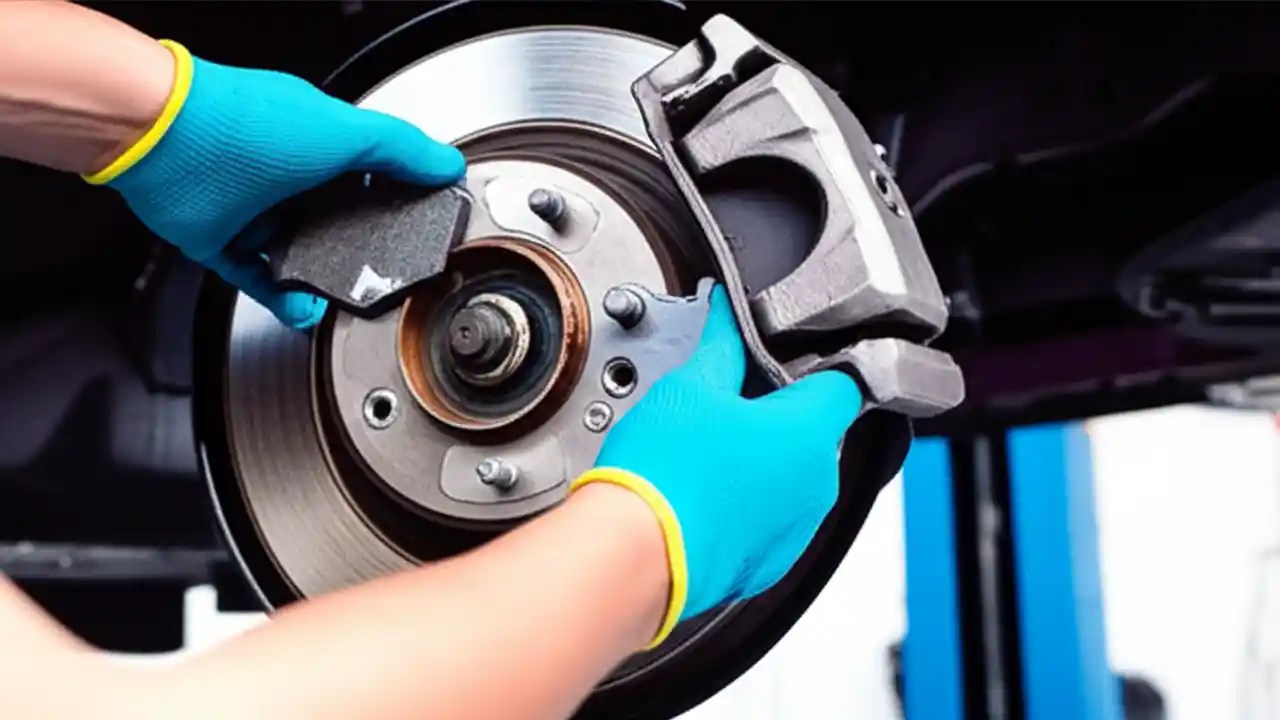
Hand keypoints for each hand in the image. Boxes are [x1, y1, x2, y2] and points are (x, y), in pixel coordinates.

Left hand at [93, 42, 464, 328]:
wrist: (165, 142)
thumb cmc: (249, 125)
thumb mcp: (347, 132)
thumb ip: (401, 150)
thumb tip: (446, 166)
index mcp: (319, 143)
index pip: (370, 174)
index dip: (396, 198)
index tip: (418, 225)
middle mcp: (285, 176)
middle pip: (335, 221)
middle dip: (359, 250)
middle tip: (384, 275)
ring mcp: (251, 209)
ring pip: (298, 255)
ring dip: (321, 281)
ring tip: (344, 301)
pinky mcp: (221, 241)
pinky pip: (258, 280)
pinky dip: (282, 299)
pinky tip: (304, 309)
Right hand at [573, 286, 862, 646]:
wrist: (636, 555)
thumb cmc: (663, 475)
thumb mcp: (690, 387)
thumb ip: (722, 345)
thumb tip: (728, 316)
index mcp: (809, 432)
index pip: (841, 384)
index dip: (808, 367)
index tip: (774, 366)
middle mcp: (817, 484)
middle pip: (813, 432)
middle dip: (775, 417)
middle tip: (723, 409)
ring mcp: (797, 528)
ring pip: (792, 478)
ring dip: (760, 462)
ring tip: (705, 456)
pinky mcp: (770, 562)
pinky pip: (770, 520)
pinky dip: (745, 505)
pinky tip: (703, 494)